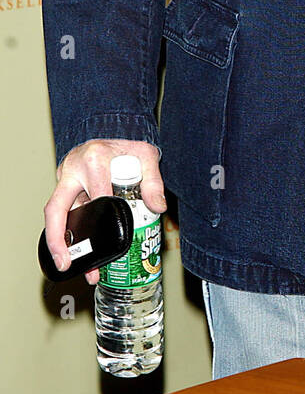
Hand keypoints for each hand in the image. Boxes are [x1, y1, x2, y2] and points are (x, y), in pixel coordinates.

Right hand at [44, 139, 165, 285]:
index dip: (102, 216)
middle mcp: (73, 169)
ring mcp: (65, 179)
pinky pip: (64, 212)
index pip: (96, 193)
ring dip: (62, 243)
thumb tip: (157, 207)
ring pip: (58, 214)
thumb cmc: (127, 141)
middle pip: (56, 208)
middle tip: (66, 263)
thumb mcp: (146, 155)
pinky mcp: (65, 187)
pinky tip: (76, 253)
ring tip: (73, 267)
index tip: (110, 237)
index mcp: (93, 159)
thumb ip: (154, 180)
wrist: (112, 126)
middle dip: (58, 239)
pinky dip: (68, 233)